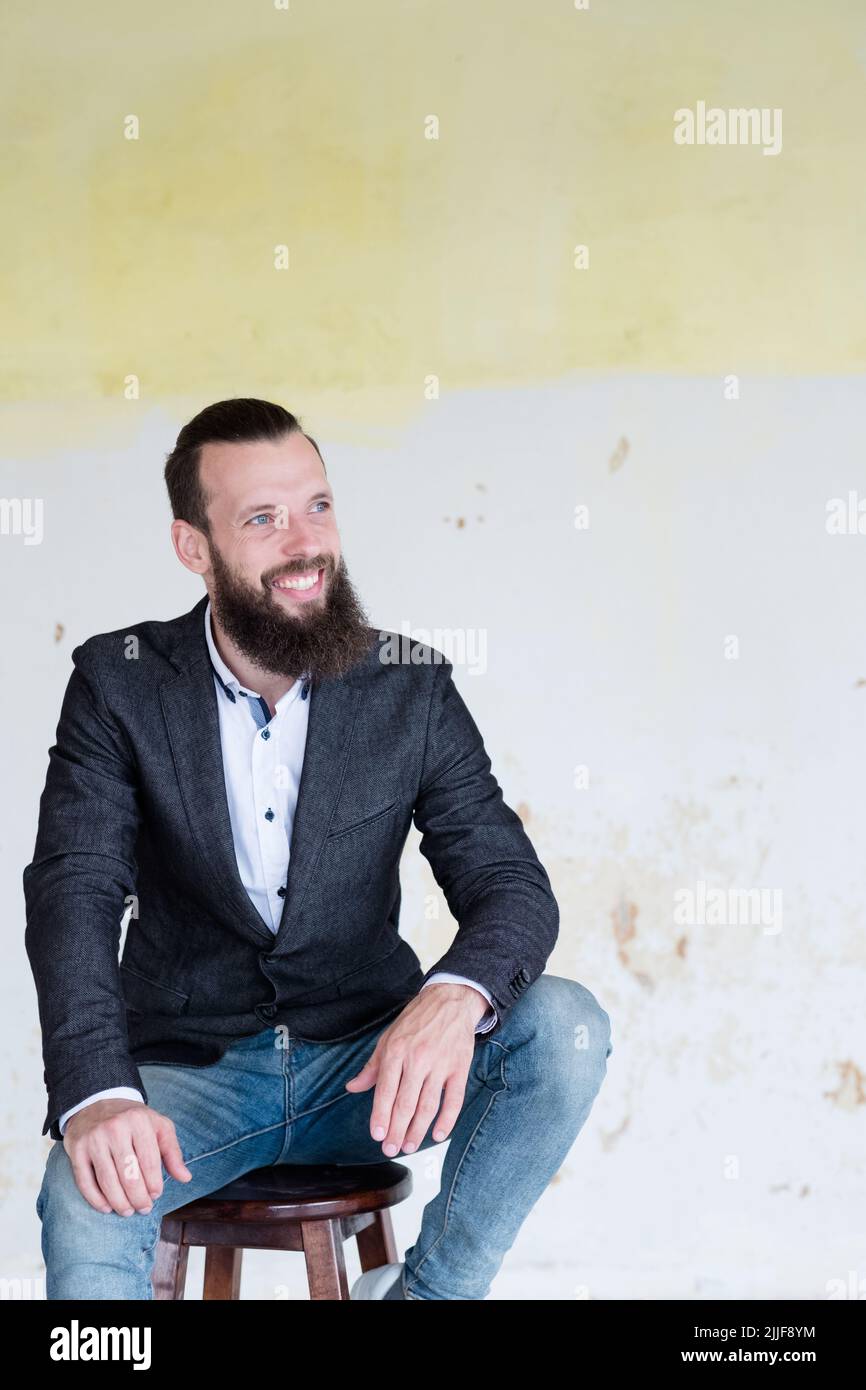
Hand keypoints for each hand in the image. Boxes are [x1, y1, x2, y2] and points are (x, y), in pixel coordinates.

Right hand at [63, 1099, 192, 1215]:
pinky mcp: (76, 1150)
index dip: (154, 1184)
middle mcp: (115, 1128)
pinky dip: (96, 1200)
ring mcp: (93, 1139)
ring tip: (127, 1211)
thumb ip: (172, 1151)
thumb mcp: (158, 1126)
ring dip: (119, 1203)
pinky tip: (107, 1208)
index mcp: (138, 1121)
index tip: (156, 1195)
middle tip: (143, 1209)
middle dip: (138, 1198)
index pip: (149, 1161)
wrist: (96, 1102)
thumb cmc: (133, 1119)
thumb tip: (185, 1178)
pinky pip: (85, 1182)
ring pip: (108, 1181)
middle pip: (129, 1175)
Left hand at [344, 983, 486, 1155]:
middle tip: (391, 1148)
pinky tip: (437, 1134)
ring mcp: (441, 1065)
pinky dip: (447, 1120)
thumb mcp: (388, 1038)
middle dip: (397, 1130)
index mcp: (396, 1051)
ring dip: (417, 1130)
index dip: (381, 1116)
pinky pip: (454, 1100)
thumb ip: (372, 1067)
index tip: (377, 1135)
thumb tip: (353, 1087)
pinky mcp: (460, 1068)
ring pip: (428, 1106)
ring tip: (409, 1146)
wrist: (450, 1000)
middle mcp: (418, 1059)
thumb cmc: (417, 1020)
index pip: (385, 1091)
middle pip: (406, 1103)